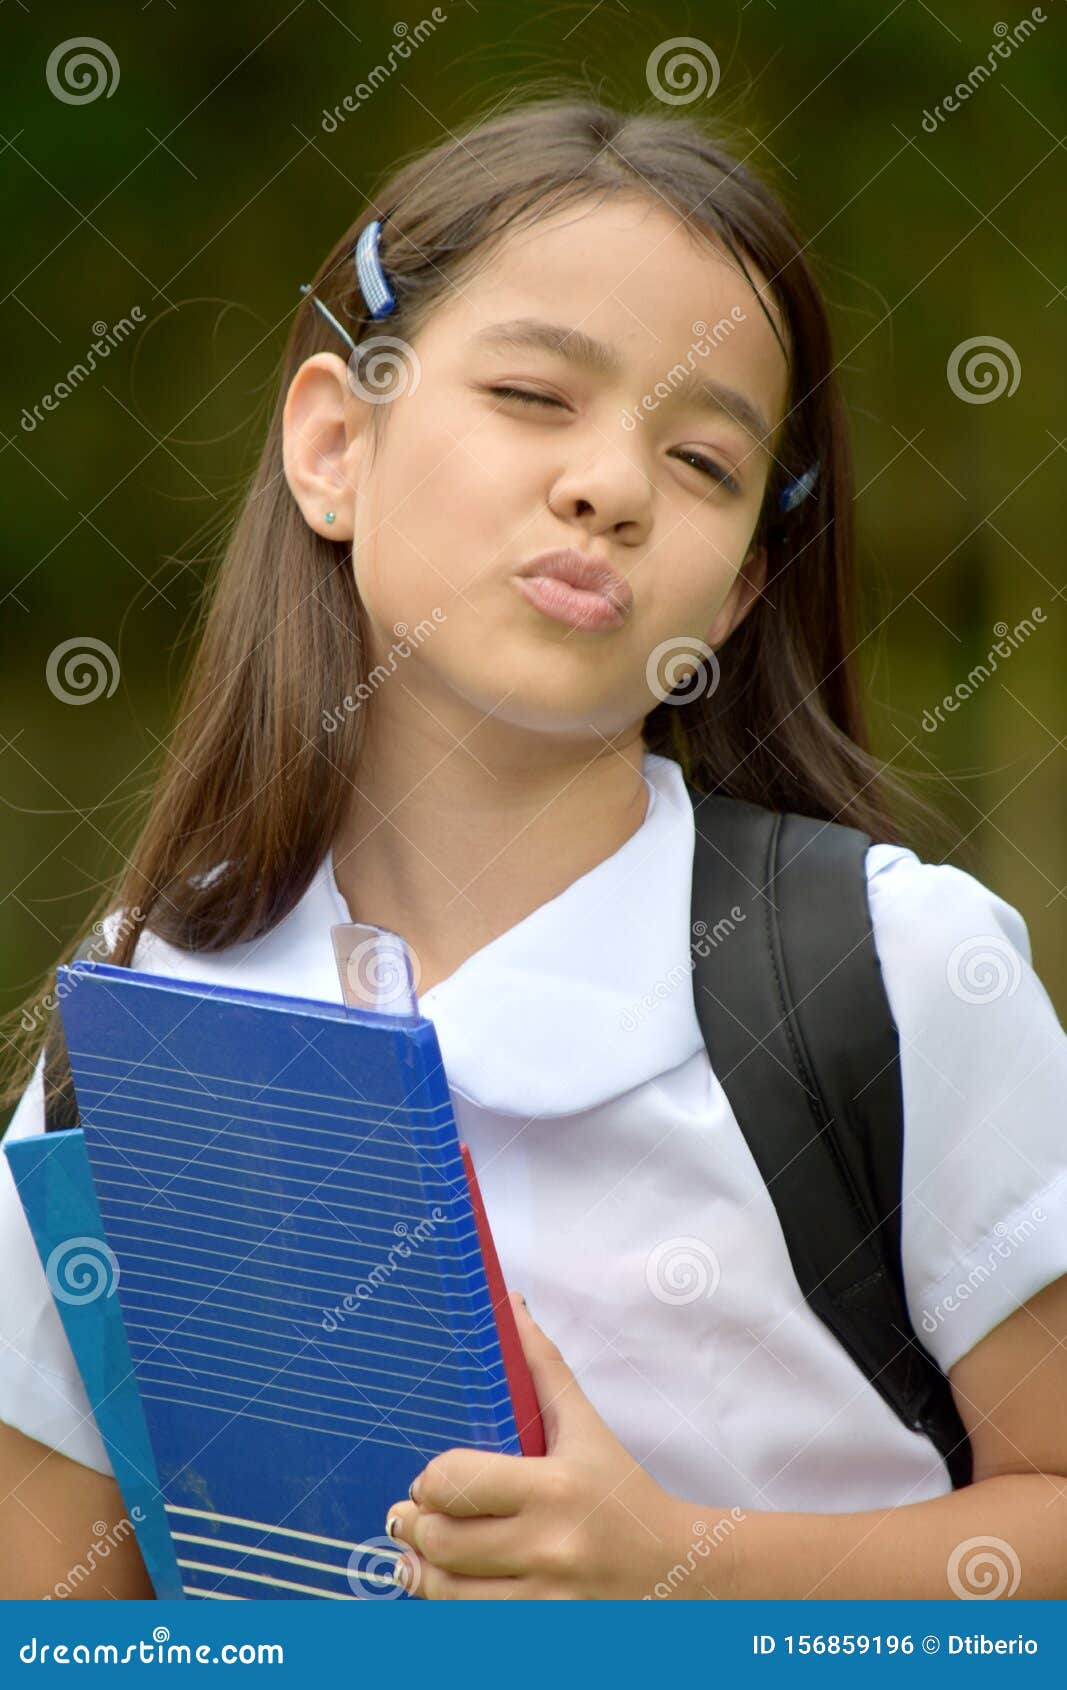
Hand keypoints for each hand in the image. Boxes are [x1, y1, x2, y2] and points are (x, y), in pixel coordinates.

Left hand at [382, 1290, 735, 1598]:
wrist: (679, 1575)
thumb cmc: (625, 1493)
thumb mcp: (587, 1428)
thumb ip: (544, 1368)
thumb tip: (512, 1305)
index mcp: (554, 1487)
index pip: (454, 1482)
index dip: (429, 1481)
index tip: (428, 1481)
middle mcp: (548, 1547)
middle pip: (441, 1541)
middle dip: (414, 1525)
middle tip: (408, 1515)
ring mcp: (545, 1603)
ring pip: (446, 1594)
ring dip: (420, 1572)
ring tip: (414, 1555)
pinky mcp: (543, 1637)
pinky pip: (472, 1629)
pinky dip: (450, 1610)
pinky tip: (446, 1590)